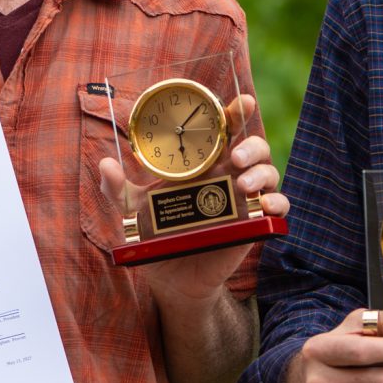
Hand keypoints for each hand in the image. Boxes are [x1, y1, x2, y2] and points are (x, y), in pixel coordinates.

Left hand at [99, 93, 288, 310]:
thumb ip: (117, 187)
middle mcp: (228, 178)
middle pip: (254, 149)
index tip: (242, 103)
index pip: (225, 132)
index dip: (236, 113)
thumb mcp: (133, 209)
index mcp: (204, 166)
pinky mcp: (253, 225)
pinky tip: (264, 206)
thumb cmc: (158, 236)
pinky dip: (277, 204)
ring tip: (243, 184)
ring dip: (261, 173)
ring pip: (269, 173)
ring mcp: (243, 201)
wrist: (172, 279)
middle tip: (236, 157)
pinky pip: (278, 209)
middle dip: (251, 146)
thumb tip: (105, 164)